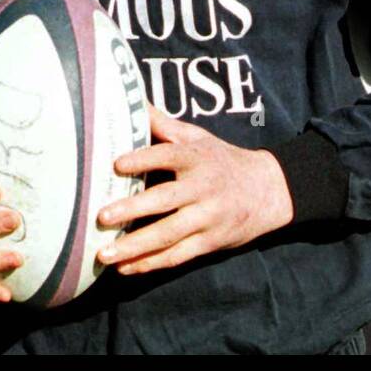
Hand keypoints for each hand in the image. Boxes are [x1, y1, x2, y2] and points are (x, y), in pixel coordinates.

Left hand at [95, 105, 293, 275]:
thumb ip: (164, 125)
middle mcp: (203, 188)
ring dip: (135, 245)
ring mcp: (208, 218)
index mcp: (198, 158)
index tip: (117, 164)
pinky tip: (125, 268)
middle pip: (166, 199)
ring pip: (169, 234)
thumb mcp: (199, 138)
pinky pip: (178, 256)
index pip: (168, 156)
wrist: (268, 190)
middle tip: (102, 216)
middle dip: (133, 209)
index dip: (143, 159)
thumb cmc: (222, 160)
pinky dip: (151, 263)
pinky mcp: (210, 242)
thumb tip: (134, 102)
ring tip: (105, 253)